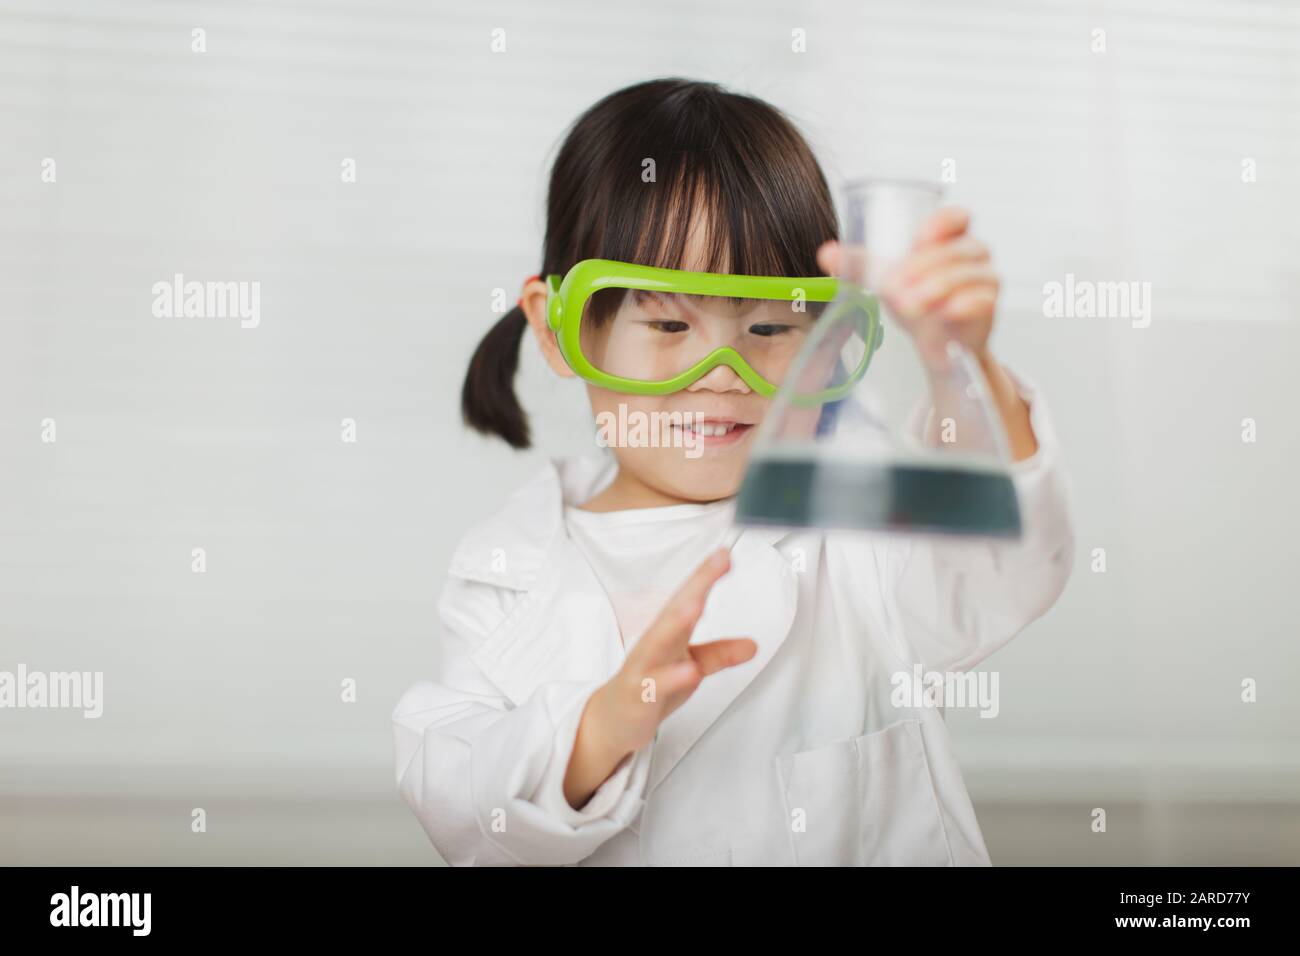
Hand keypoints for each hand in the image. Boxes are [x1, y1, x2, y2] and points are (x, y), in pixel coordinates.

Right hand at [564, 549, 755, 808]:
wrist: (613, 721)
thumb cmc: (650, 686)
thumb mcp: (690, 668)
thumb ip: (718, 655)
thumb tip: (752, 645)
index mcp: (668, 633)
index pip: (689, 598)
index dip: (707, 576)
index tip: (725, 554)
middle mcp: (654, 644)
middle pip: (675, 609)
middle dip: (697, 585)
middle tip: (718, 562)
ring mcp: (643, 669)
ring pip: (658, 643)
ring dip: (677, 623)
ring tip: (696, 605)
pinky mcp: (638, 696)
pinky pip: (655, 687)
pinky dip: (671, 678)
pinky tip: (690, 671)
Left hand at [817, 206, 999, 369]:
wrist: (934, 339)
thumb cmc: (915, 297)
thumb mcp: (884, 277)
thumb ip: (857, 264)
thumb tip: (825, 253)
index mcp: (950, 236)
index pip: (957, 217)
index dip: (943, 223)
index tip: (920, 238)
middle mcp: (972, 253)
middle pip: (953, 251)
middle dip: (921, 268)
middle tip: (893, 288)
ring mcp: (984, 278)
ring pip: (965, 275)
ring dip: (935, 288)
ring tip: (908, 305)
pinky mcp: (988, 306)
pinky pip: (981, 300)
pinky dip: (963, 304)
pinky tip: (946, 311)